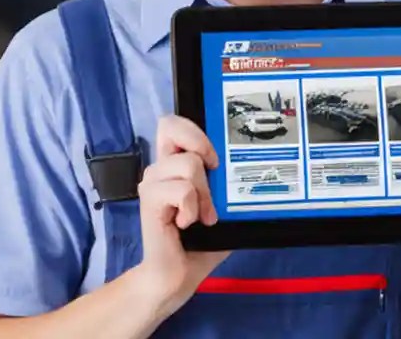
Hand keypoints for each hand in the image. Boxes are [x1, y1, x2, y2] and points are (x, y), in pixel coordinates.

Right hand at [136, 115, 230, 315]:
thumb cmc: (200, 242)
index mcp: (173, 165)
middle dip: (200, 147)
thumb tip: (251, 169)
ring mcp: (152, 183)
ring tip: (203, 216)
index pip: (172, 124)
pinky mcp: (149, 201)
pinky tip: (186, 224)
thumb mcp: (221, 208)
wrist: (177, 276)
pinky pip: (182, 190)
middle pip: (170, 126)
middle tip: (212, 173)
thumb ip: (226, 185)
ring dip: (204, 193)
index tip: (213, 160)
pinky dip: (193, 208)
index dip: (194, 131)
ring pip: (188, 164)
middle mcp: (159, 169)